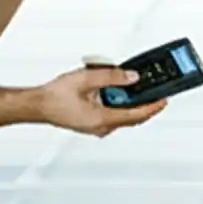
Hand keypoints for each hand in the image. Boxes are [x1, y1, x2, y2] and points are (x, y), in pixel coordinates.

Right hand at [36, 64, 165, 137]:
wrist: (38, 105)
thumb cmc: (55, 96)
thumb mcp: (86, 79)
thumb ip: (111, 76)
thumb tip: (132, 77)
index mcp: (101, 119)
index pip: (136, 115)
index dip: (153, 107)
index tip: (164, 100)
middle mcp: (101, 127)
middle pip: (132, 116)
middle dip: (144, 102)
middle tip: (155, 89)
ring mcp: (96, 126)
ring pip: (122, 114)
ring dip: (129, 100)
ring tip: (132, 83)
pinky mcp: (92, 122)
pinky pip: (112, 113)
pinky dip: (118, 102)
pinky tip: (115, 89)